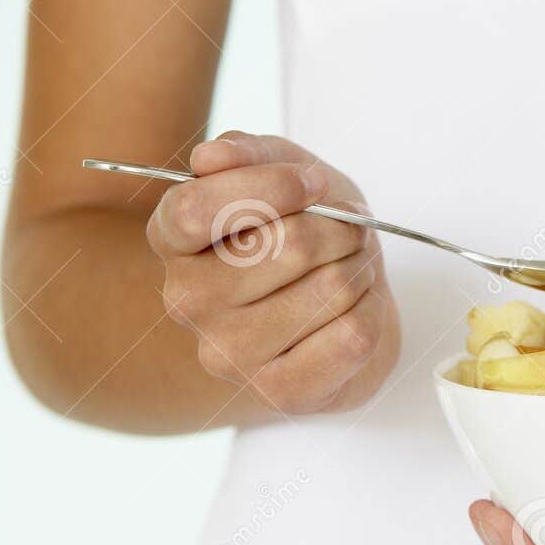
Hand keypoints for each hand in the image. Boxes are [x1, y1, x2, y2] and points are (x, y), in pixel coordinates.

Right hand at [147, 132, 400, 414]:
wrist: (338, 311)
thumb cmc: (305, 236)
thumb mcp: (281, 172)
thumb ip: (248, 152)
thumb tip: (211, 157)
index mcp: (172, 240)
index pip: (195, 209)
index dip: (270, 187)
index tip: (314, 183)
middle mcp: (186, 301)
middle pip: (289, 246)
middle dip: (341, 228)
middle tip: (349, 233)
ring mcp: (228, 353)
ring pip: (331, 289)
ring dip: (360, 269)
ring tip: (350, 271)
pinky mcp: (278, 392)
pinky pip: (353, 336)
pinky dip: (372, 313)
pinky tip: (355, 312)